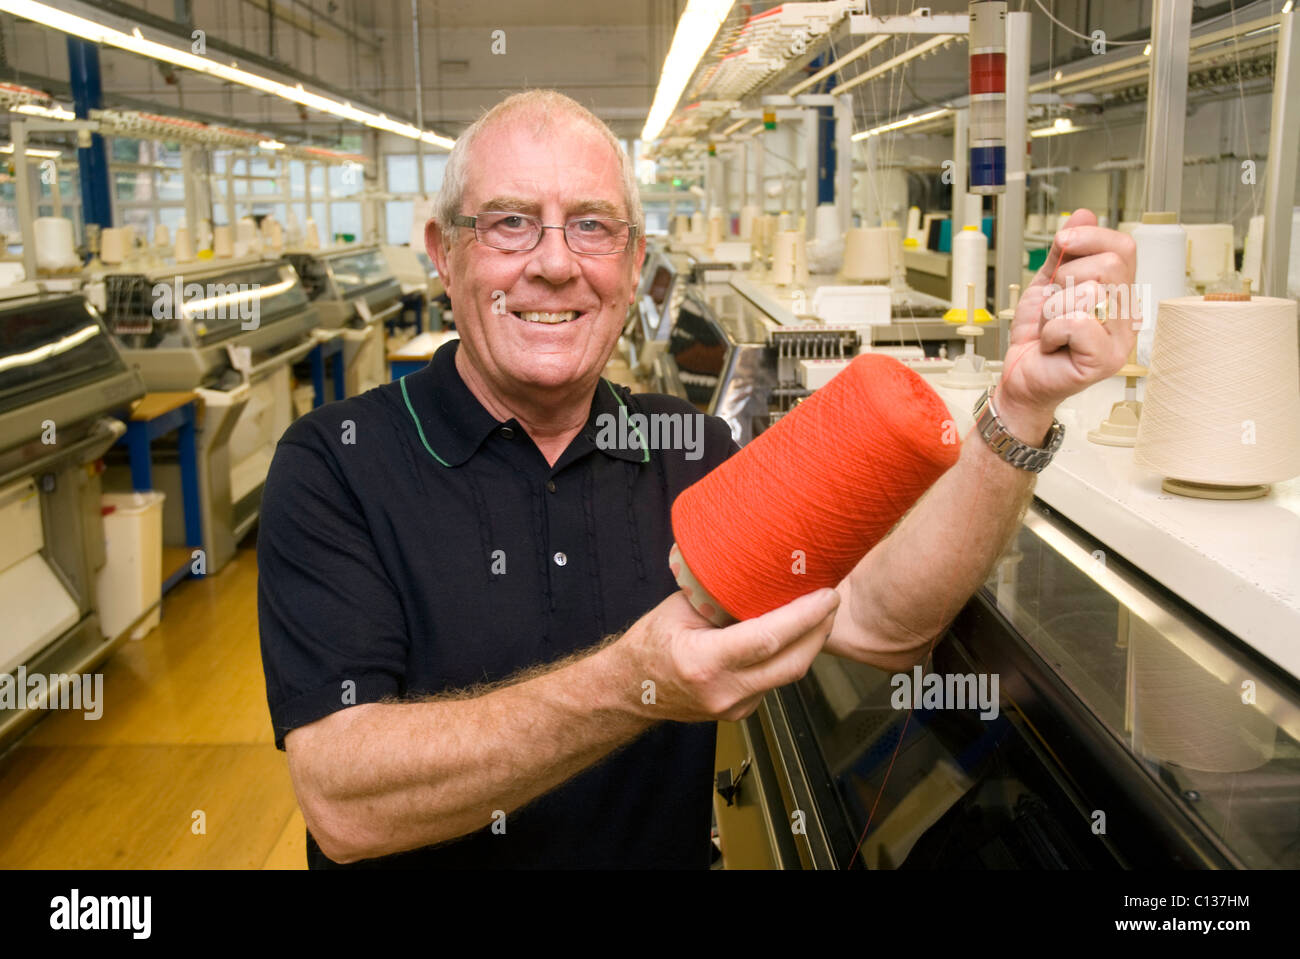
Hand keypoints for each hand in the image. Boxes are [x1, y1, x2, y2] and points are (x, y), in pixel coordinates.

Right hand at [617, 588, 839, 722]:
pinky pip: (774, 681)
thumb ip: (720, 598)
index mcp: (704, 662)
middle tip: (831, 599)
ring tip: (818, 612)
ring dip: (809, 643)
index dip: (803, 616)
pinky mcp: (742, 711)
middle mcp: (724, 690)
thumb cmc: (650, 644)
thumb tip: (759, 570)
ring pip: (788, 674)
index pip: (768, 638)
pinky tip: (792, 635)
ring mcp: (735, 707)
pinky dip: (787, 655)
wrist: (631, 691)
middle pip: (791, 662)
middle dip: (819, 629)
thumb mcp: (680, 611)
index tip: (826, 594)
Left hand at [998, 209, 1138, 433]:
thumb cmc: (1036, 337)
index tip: (1062, 246)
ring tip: (1051, 329)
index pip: (1123, 247)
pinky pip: (1077, 322)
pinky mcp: (1105, 360)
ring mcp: (1120, 340)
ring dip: (1053, 310)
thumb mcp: (1047, 284)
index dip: (1089, 237)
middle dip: (1065, 280)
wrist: (1017, 375)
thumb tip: (1082, 215)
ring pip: (1088, 294)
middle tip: (1054, 305)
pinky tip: (1052, 344)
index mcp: (1119, 293)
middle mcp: (1127, 315)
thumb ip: (1064, 252)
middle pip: (1108, 266)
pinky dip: (1052, 330)